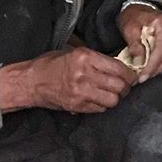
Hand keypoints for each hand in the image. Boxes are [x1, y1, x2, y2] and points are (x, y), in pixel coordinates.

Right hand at [0, 48, 136, 114]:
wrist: (30, 82)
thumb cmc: (51, 65)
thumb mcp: (75, 53)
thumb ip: (97, 60)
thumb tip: (120, 67)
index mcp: (85, 58)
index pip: (119, 68)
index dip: (130, 74)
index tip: (131, 76)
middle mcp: (84, 75)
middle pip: (119, 85)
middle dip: (125, 87)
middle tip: (124, 86)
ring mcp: (80, 92)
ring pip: (113, 100)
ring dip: (115, 98)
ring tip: (111, 93)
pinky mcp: (76, 106)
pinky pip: (100, 109)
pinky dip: (103, 105)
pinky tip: (98, 99)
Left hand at [117, 4, 161, 81]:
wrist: (142, 8)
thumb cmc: (135, 17)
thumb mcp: (129, 28)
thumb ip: (135, 44)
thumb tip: (139, 62)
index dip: (153, 66)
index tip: (142, 77)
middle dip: (156, 70)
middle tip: (142, 77)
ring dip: (160, 68)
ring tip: (146, 73)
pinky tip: (153, 67)